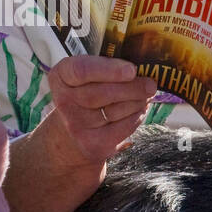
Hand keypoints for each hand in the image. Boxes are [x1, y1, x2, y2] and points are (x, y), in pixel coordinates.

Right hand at [42, 55, 156, 170]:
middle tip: (150, 84)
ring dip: (138, 101)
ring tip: (145, 94)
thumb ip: (108, 66)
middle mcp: (64, 102)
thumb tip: (143, 66)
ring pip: (116, 110)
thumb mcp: (87, 75)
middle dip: (132, 87)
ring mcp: (77, 125)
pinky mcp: (93, 144)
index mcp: (60, 76)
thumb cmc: (86, 94)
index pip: (81, 70)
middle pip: (103, 93)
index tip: (132, 70)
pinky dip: (137, 116)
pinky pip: (123, 127)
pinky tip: (139, 109)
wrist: (70, 134)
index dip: (109, 69)